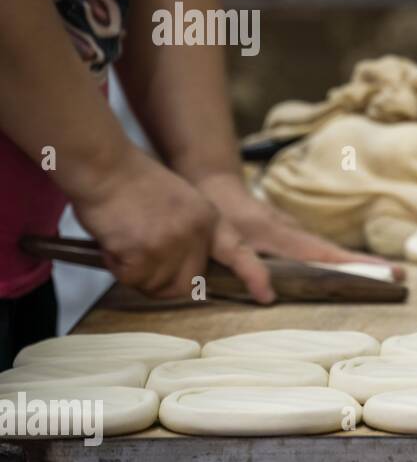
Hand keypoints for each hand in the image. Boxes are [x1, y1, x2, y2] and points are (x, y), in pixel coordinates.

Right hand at [66, 147, 268, 300]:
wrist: (105, 165)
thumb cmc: (132, 183)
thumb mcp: (181, 203)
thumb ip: (191, 233)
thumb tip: (187, 268)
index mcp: (209, 219)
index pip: (238, 252)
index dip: (254, 276)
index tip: (266, 296)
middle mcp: (196, 234)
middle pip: (186, 284)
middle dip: (161, 281)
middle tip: (138, 260)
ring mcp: (172, 244)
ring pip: (156, 286)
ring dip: (136, 274)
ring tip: (124, 243)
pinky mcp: (145, 252)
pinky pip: (130, 279)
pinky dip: (116, 267)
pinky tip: (112, 243)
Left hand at [194, 173, 404, 282]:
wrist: (215, 185)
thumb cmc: (223, 216)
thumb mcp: (232, 244)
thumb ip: (250, 268)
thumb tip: (271, 297)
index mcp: (290, 239)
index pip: (332, 257)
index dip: (359, 267)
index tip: (388, 272)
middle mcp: (299, 234)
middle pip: (339, 255)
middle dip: (370, 267)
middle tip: (401, 277)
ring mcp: (295, 233)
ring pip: (328, 253)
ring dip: (355, 265)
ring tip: (384, 277)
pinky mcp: (288, 234)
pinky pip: (316, 251)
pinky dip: (335, 261)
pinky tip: (344, 272)